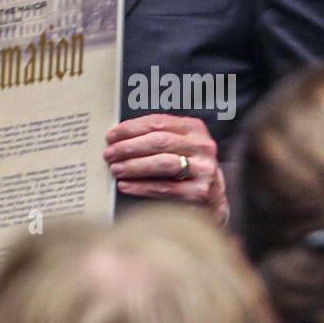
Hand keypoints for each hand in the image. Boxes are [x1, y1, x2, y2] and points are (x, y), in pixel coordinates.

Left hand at [104, 114, 227, 223]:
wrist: (214, 200)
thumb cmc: (187, 168)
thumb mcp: (178, 145)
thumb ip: (155, 136)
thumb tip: (117, 136)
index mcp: (194, 128)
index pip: (158, 122)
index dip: (131, 128)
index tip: (111, 136)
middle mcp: (203, 146)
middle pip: (158, 141)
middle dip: (129, 147)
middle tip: (109, 154)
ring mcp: (204, 170)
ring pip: (162, 163)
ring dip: (134, 166)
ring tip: (115, 169)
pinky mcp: (200, 193)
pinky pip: (165, 188)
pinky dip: (141, 187)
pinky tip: (125, 186)